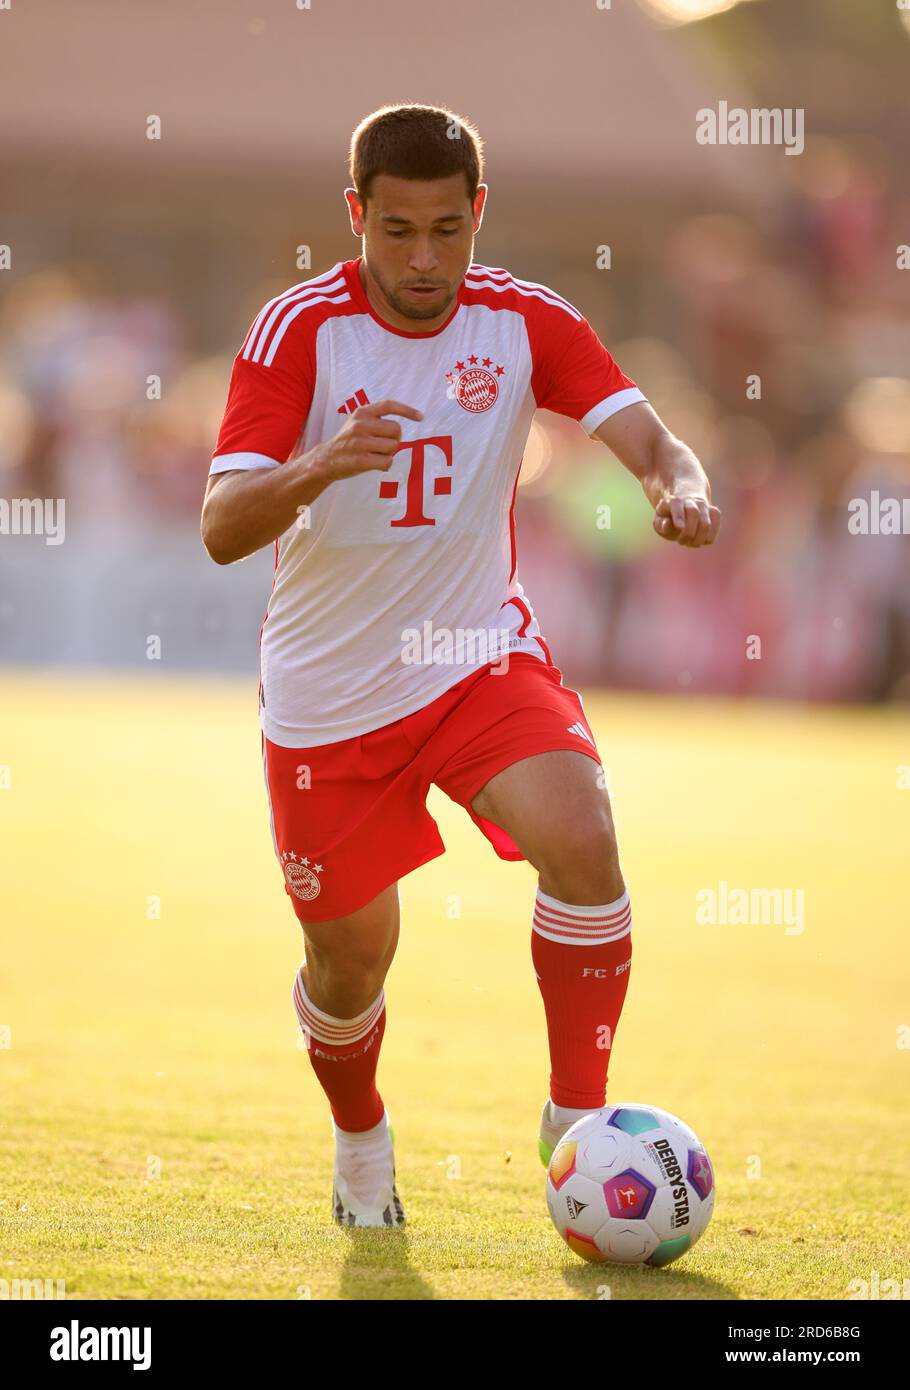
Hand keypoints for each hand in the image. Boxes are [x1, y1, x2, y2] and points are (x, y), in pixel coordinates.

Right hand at [303, 398, 422, 482]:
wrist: (325, 460)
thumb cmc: (348, 442)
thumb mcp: (358, 422)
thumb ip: (376, 419)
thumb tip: (402, 427)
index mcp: (362, 412)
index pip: (389, 405)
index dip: (407, 410)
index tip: (421, 417)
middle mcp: (360, 424)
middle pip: (397, 429)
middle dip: (395, 439)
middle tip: (383, 445)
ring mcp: (359, 442)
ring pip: (392, 447)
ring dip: (388, 453)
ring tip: (373, 454)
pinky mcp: (360, 460)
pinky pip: (387, 462)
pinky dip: (385, 465)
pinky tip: (373, 464)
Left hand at [653, 493, 720, 547]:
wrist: (685, 502)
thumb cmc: (669, 516)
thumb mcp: (659, 520)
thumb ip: (660, 524)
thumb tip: (666, 525)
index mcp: (674, 501)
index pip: (677, 505)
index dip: (679, 516)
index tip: (679, 528)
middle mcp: (691, 500)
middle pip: (694, 513)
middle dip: (688, 532)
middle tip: (681, 542)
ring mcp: (704, 506)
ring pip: (706, 524)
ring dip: (697, 539)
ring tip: (690, 542)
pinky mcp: (715, 513)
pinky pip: (715, 527)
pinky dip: (708, 538)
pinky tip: (701, 540)